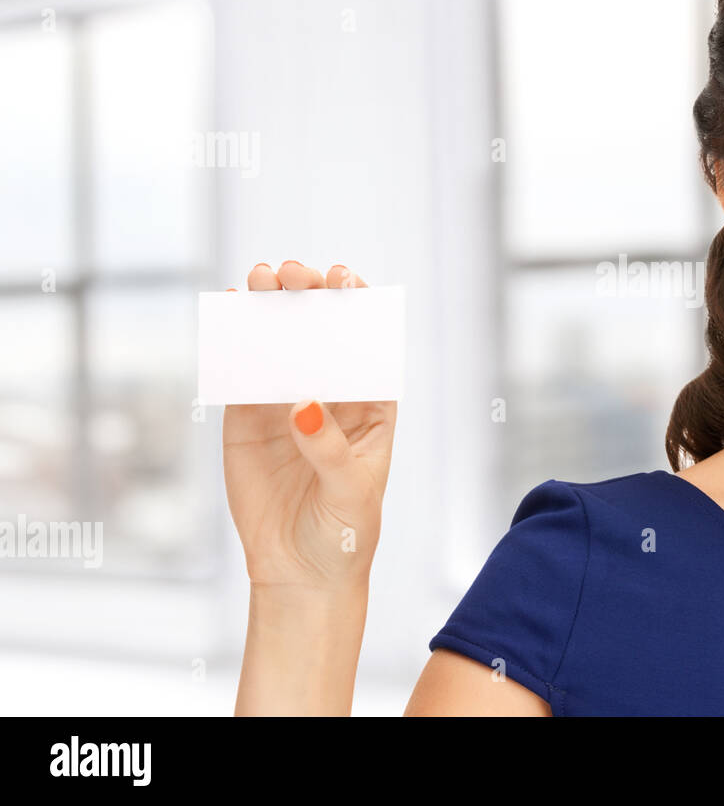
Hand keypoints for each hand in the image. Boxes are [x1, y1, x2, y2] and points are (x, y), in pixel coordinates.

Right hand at [221, 261, 396, 594]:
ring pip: (280, 343)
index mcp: (371, 405)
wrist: (300, 573)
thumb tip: (304, 403)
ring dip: (271, 307)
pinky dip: (233, 344)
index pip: (367, 344)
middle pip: (322, 332)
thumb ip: (329, 449)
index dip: (358, 305)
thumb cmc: (345, 532)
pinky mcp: (248, 419)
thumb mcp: (351, 492)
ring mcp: (287, 402)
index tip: (346, 278)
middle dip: (311, 295)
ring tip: (260, 280)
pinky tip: (228, 315)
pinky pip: (240, 373)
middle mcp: (330, 394)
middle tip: (294, 275)